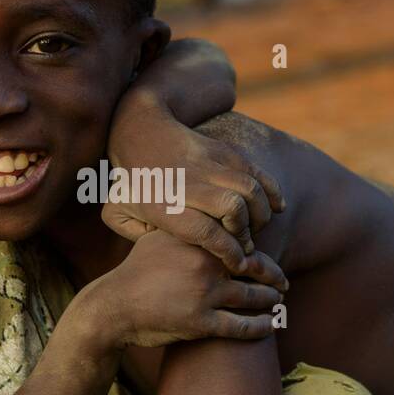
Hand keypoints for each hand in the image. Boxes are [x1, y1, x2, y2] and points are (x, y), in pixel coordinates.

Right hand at [79, 230, 285, 348]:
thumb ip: (185, 227)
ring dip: (271, 302)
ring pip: (252, 297)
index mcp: (197, 239)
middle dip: (275, 278)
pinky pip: (241, 326)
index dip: (260, 256)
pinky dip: (260, 327)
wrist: (113, 307)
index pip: (241, 243)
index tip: (270, 264)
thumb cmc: (136, 272)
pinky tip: (270, 326)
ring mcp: (203, 292)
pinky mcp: (200, 322)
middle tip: (284, 284)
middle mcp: (204, 262)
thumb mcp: (158, 238)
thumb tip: (207, 216)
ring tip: (278, 304)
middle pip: (254, 268)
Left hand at [106, 103, 285, 280]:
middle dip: (245, 232)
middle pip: (231, 208)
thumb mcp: (117, 213)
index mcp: (162, 205)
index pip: (204, 232)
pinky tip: (276, 208)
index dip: (227, 251)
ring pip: (248, 187)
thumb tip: (171, 254)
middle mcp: (187, 184)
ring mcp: (207, 164)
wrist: (141, 131)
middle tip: (245, 244)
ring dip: (260, 213)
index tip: (237, 264)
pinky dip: (272, 191)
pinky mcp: (223, 151)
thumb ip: (138, 238)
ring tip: (255, 227)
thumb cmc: (131, 183)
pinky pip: (256, 171)